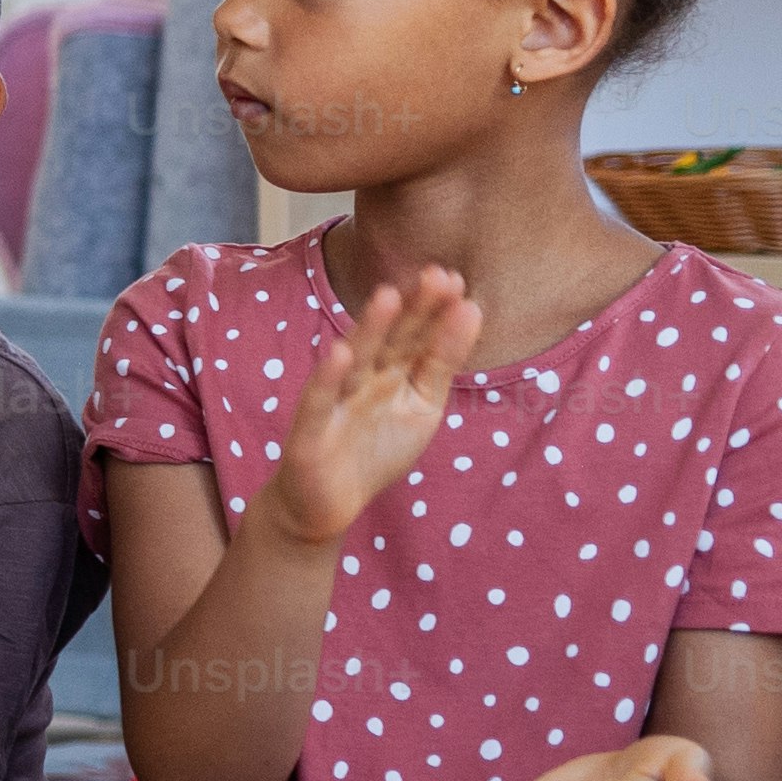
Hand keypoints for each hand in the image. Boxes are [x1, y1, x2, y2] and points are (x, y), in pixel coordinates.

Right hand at [267, 264, 478, 552]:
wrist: (323, 505)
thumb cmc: (372, 452)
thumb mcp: (421, 407)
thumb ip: (441, 363)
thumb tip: (472, 310)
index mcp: (391, 375)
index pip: (416, 338)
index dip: (434, 312)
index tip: (455, 279)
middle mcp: (362, 381)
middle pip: (389, 342)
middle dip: (411, 310)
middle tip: (436, 275)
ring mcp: (335, 403)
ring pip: (354, 362)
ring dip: (368, 330)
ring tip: (388, 297)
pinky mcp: (309, 432)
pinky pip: (319, 401)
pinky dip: (328, 377)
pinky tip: (339, 353)